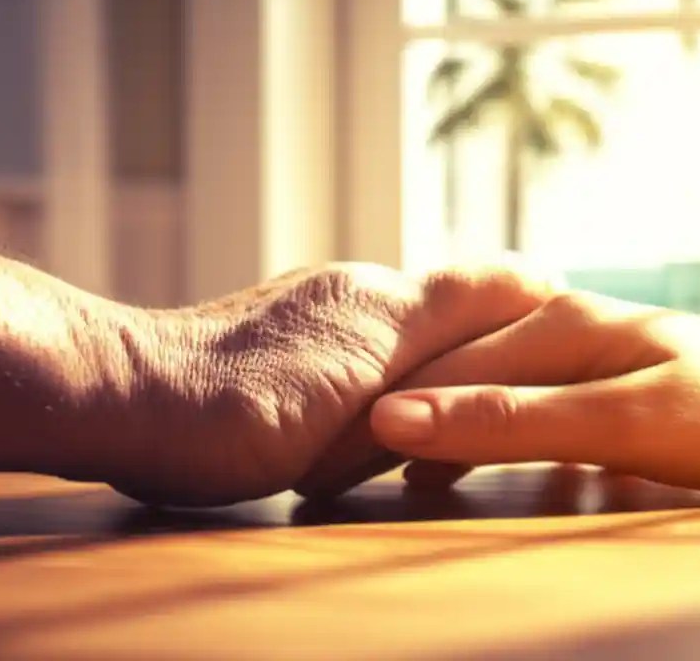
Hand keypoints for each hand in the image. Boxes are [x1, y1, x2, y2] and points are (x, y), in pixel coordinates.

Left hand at [105, 264, 548, 506]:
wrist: (123, 399)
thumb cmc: (243, 399)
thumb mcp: (368, 366)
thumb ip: (447, 325)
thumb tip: (531, 287)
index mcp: (383, 297)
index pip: (490, 284)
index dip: (537, 305)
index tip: (576, 328)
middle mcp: (351, 293)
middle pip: (449, 306)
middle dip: (492, 340)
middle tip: (531, 378)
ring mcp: (307, 315)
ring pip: (397, 334)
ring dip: (433, 366)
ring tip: (454, 410)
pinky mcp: (270, 345)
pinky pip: (351, 354)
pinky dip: (380, 381)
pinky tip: (371, 413)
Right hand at [332, 292, 699, 493]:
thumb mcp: (624, 424)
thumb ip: (513, 420)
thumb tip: (397, 417)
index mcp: (555, 324)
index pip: (434, 374)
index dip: (370, 420)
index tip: (310, 463)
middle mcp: (557, 323)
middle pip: (442, 369)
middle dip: (380, 415)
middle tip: (317, 465)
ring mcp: (578, 348)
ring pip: (471, 379)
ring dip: (421, 421)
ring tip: (362, 466)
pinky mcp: (599, 378)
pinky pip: (509, 396)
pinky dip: (469, 427)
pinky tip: (448, 458)